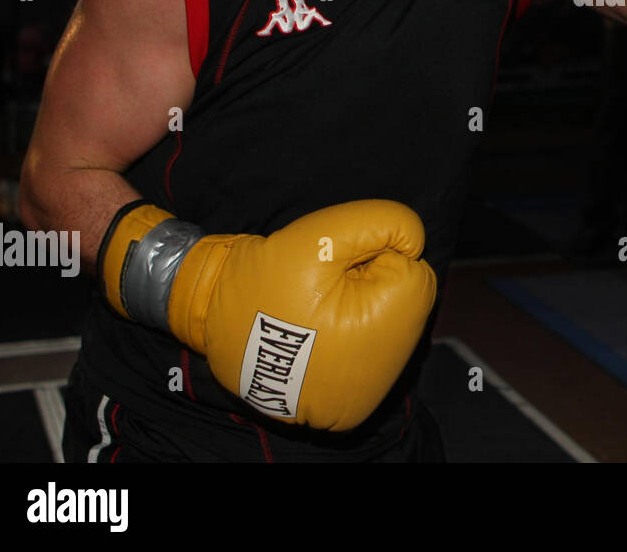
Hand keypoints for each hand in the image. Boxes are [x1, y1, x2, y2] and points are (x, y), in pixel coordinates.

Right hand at [99, 199, 435, 430]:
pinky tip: (319, 329)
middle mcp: (379, 376)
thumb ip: (380, 224)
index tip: (337, 264)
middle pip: (407, 302)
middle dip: (373, 281)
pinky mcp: (350, 403)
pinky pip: (372, 350)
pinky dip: (353, 333)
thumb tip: (416, 237)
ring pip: (391, 324)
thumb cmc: (263, 278)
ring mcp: (365, 395)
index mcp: (378, 332)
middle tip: (324, 286)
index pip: (414, 273)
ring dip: (363, 306)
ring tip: (317, 308)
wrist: (210, 320)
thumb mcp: (320, 234)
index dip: (376, 255)